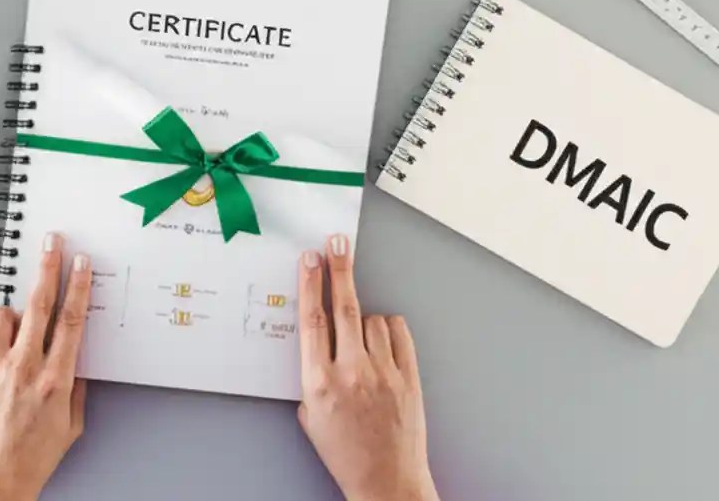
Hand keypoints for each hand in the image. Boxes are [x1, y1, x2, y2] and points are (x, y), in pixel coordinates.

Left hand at [0, 233, 92, 500]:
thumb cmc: (31, 458)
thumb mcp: (70, 424)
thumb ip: (74, 385)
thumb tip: (73, 355)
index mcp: (55, 380)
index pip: (71, 319)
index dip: (78, 286)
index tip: (81, 264)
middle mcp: (23, 368)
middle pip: (39, 303)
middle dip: (48, 267)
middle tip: (52, 243)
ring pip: (3, 315)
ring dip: (13, 315)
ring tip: (16, 329)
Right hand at [297, 234, 438, 500]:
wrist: (386, 481)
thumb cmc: (344, 454)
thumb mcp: (310, 416)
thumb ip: (311, 375)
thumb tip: (316, 343)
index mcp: (319, 382)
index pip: (312, 319)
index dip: (310, 283)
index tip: (309, 259)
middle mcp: (351, 372)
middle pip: (343, 305)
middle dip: (338, 268)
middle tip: (336, 243)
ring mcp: (384, 373)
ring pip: (372, 320)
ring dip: (363, 319)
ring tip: (358, 343)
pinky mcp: (409, 377)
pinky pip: (398, 334)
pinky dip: (387, 330)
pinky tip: (379, 339)